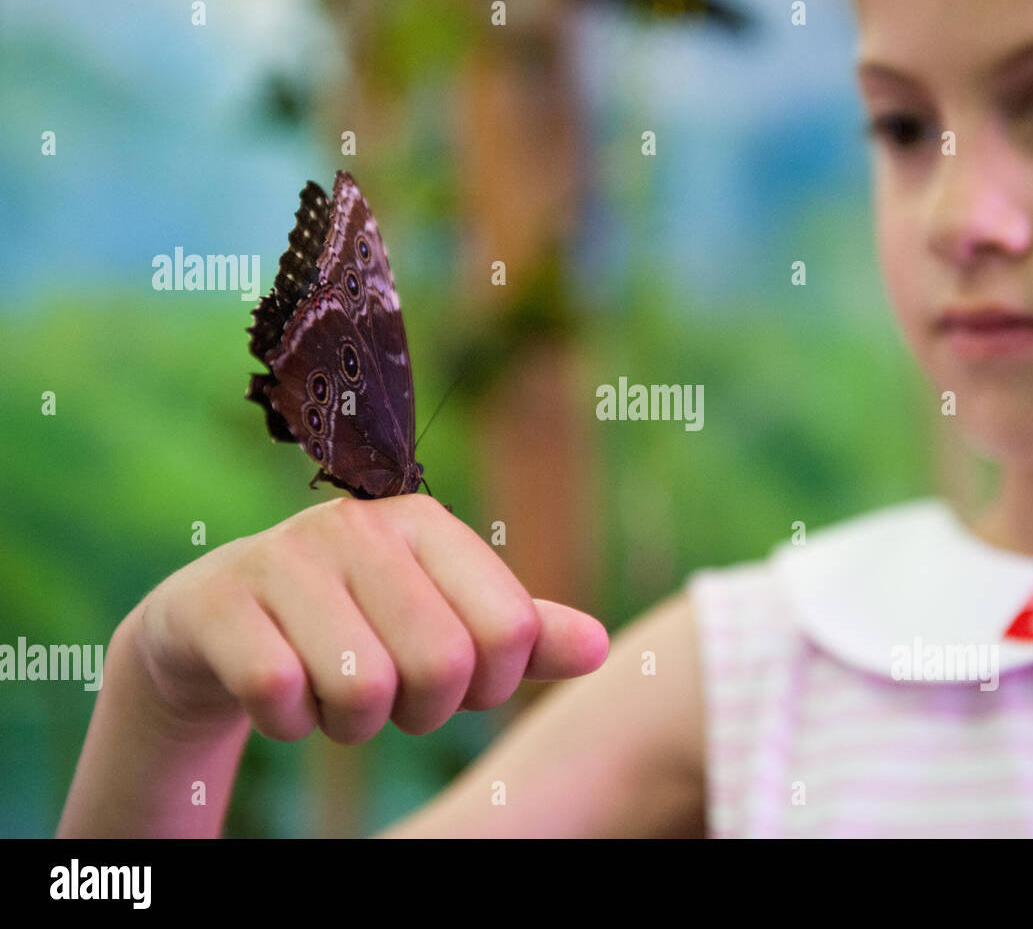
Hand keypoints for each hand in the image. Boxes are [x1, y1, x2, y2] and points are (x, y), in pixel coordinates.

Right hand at [124, 495, 608, 743]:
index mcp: (427, 524)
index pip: (509, 633)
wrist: (217, 624)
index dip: (489, 687)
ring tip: (332, 689)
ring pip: (362, 688)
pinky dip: (287, 723)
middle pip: (441, 666)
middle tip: (388, 695)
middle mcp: (358, 525)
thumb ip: (521, 636)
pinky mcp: (215, 598)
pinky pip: (280, 695)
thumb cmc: (355, 624)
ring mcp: (282, 555)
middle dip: (419, 711)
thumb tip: (602, 647)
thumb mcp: (443, 625)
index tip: (455, 682)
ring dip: (350, 722)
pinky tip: (278, 693)